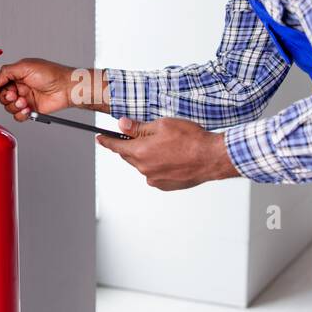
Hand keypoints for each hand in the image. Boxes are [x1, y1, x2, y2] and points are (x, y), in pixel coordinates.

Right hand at [0, 59, 107, 120]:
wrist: (66, 88)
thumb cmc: (51, 74)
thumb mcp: (25, 66)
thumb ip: (6, 72)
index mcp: (18, 75)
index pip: (0, 82)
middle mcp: (20, 86)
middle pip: (2, 96)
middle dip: (7, 97)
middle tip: (15, 94)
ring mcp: (26, 98)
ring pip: (10, 107)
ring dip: (15, 105)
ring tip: (25, 101)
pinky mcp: (31, 109)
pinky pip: (18, 116)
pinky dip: (21, 114)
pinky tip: (27, 109)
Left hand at [96, 117, 240, 190]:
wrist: (211, 157)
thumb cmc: (191, 139)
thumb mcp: (162, 125)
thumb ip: (139, 128)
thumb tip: (123, 125)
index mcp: (140, 152)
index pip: (116, 146)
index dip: (106, 141)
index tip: (99, 138)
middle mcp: (144, 169)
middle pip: (129, 156)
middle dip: (130, 145)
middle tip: (140, 135)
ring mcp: (155, 179)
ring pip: (143, 164)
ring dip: (147, 155)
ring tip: (166, 146)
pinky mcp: (165, 186)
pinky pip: (154, 174)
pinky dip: (157, 165)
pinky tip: (171, 157)